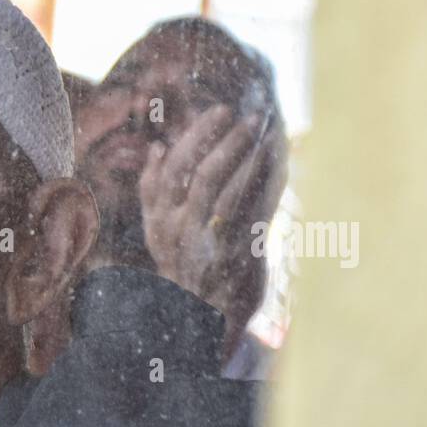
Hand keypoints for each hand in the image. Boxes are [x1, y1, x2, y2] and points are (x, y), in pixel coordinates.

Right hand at [139, 105, 281, 324]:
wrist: (203, 315)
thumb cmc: (184, 263)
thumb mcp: (158, 231)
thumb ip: (152, 190)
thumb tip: (157, 148)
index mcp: (160, 221)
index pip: (170, 171)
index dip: (195, 137)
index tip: (219, 111)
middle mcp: (180, 232)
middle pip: (198, 176)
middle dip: (222, 139)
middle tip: (243, 113)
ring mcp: (210, 243)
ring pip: (226, 190)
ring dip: (245, 153)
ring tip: (260, 126)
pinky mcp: (238, 253)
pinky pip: (252, 208)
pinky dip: (264, 177)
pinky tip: (274, 155)